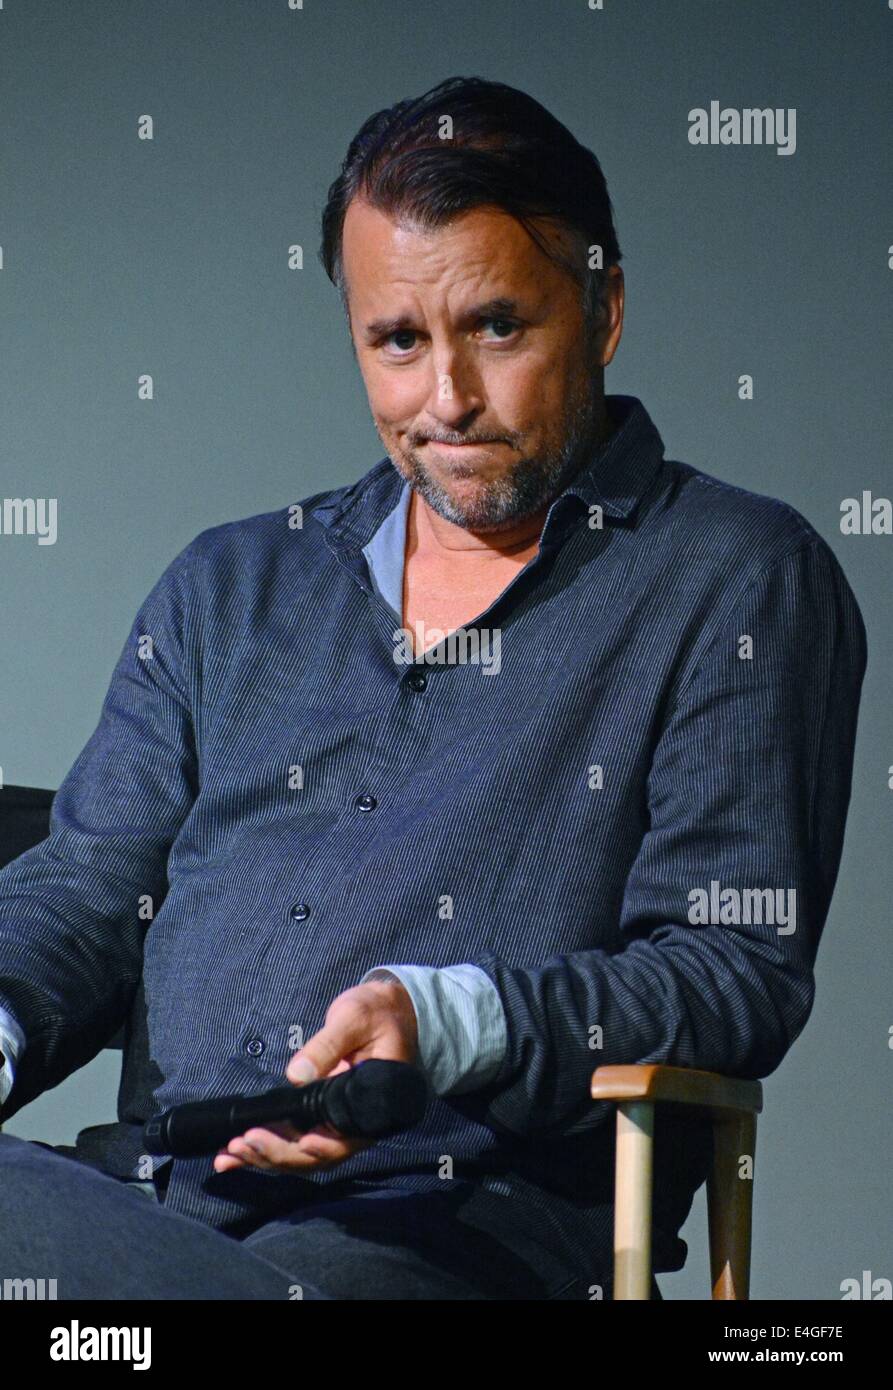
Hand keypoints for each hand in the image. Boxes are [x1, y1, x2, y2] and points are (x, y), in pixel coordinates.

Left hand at [212, 976, 418, 1174]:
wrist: (385, 1011)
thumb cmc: (376, 1013)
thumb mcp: (354, 1019)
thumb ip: (328, 1045)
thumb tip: (297, 1074)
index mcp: (372, 1105)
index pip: (345, 1140)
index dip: (320, 1149)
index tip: (298, 1142)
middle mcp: (354, 1124)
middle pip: (316, 1155)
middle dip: (277, 1154)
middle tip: (243, 1144)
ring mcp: (334, 1123)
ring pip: (300, 1155)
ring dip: (264, 1157)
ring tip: (229, 1154)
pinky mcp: (318, 1117)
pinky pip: (293, 1140)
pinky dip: (265, 1147)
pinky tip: (234, 1152)